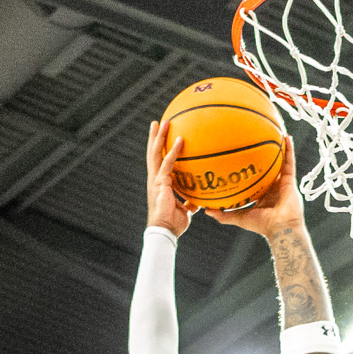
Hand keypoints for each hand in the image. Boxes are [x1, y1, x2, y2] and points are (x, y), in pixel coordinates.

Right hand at [147, 120, 192, 237]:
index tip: (160, 136)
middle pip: (153, 153)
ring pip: (155, 153)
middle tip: (158, 122)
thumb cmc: (174, 224)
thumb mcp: (185, 211)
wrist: (165, 231)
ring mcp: (156, 180)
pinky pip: (168, 164)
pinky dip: (173, 151)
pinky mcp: (160, 183)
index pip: (157, 162)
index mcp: (159, 183)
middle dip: (155, 137)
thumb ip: (190, 202)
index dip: (158, 149)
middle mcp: (155, 179)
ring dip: (159, 136)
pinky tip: (180, 140)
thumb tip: (199, 201)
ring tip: (163, 122)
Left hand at [210, 136, 305, 237]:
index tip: (240, 158)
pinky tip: (286, 137)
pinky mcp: (290, 181)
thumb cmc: (262, 225)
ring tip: (274, 132)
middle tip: (255, 140)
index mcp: (261, 196)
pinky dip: (289, 150)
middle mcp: (272, 188)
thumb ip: (224, 215)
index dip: (249, 169)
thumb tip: (206, 210)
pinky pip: (290, 162)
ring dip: (278, 148)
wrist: (281, 228)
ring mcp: (282, 183)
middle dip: (263, 155)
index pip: (254, 179)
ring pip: (280, 162)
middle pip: (267, 168)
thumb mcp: (239, 218)